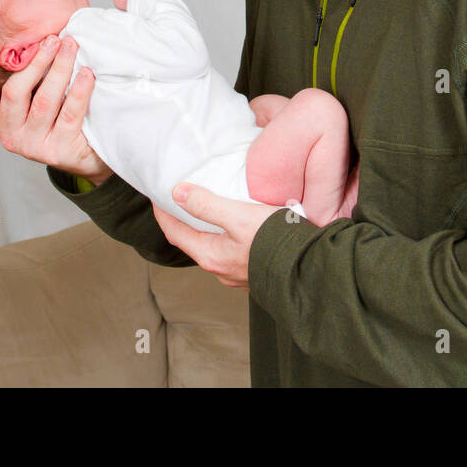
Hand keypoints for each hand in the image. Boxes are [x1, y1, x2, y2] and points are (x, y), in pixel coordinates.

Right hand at [0, 35, 111, 183]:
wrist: (85, 152)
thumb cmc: (58, 116)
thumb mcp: (36, 96)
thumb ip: (29, 75)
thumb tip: (42, 34)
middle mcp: (10, 135)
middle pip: (14, 94)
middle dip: (35, 62)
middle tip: (53, 39)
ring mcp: (33, 146)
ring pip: (44, 101)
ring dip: (60, 69)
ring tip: (71, 47)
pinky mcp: (58, 151)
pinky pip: (70, 114)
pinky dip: (79, 90)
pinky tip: (86, 73)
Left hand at [151, 184, 282, 288]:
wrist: (310, 268)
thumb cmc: (275, 242)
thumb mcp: (238, 216)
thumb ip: (207, 205)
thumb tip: (177, 193)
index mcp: (211, 255)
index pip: (175, 232)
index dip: (163, 214)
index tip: (157, 196)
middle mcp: (220, 269)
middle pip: (193, 241)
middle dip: (184, 220)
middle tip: (180, 199)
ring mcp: (237, 273)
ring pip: (214, 246)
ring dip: (207, 228)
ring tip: (209, 207)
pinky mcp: (254, 270)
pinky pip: (232, 250)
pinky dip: (226, 235)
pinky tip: (238, 224)